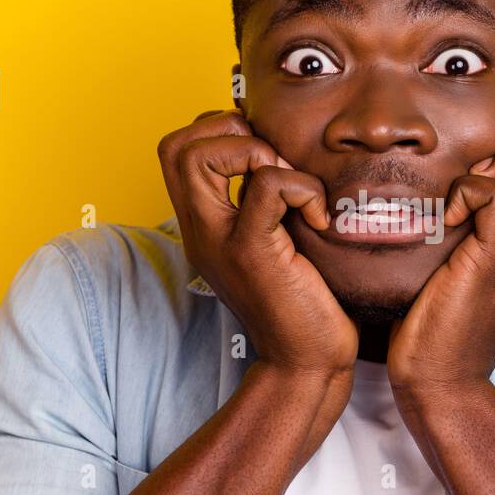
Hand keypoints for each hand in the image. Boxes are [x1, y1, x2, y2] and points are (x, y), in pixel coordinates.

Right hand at [157, 110, 358, 376]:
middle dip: (230, 131)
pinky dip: (302, 187)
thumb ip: (267, 202)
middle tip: (275, 163)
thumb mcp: (276, 240)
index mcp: (204, 224)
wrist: (307, 363)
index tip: (266, 157)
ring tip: (294, 189)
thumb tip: (288, 153)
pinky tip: (319, 219)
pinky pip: (267, 185)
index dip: (219, 132)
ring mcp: (221, 240)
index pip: (176, 149)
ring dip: (260, 153)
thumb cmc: (303, 301)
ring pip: (203, 156)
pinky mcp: (253, 252)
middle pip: (175, 146)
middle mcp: (202, 230)